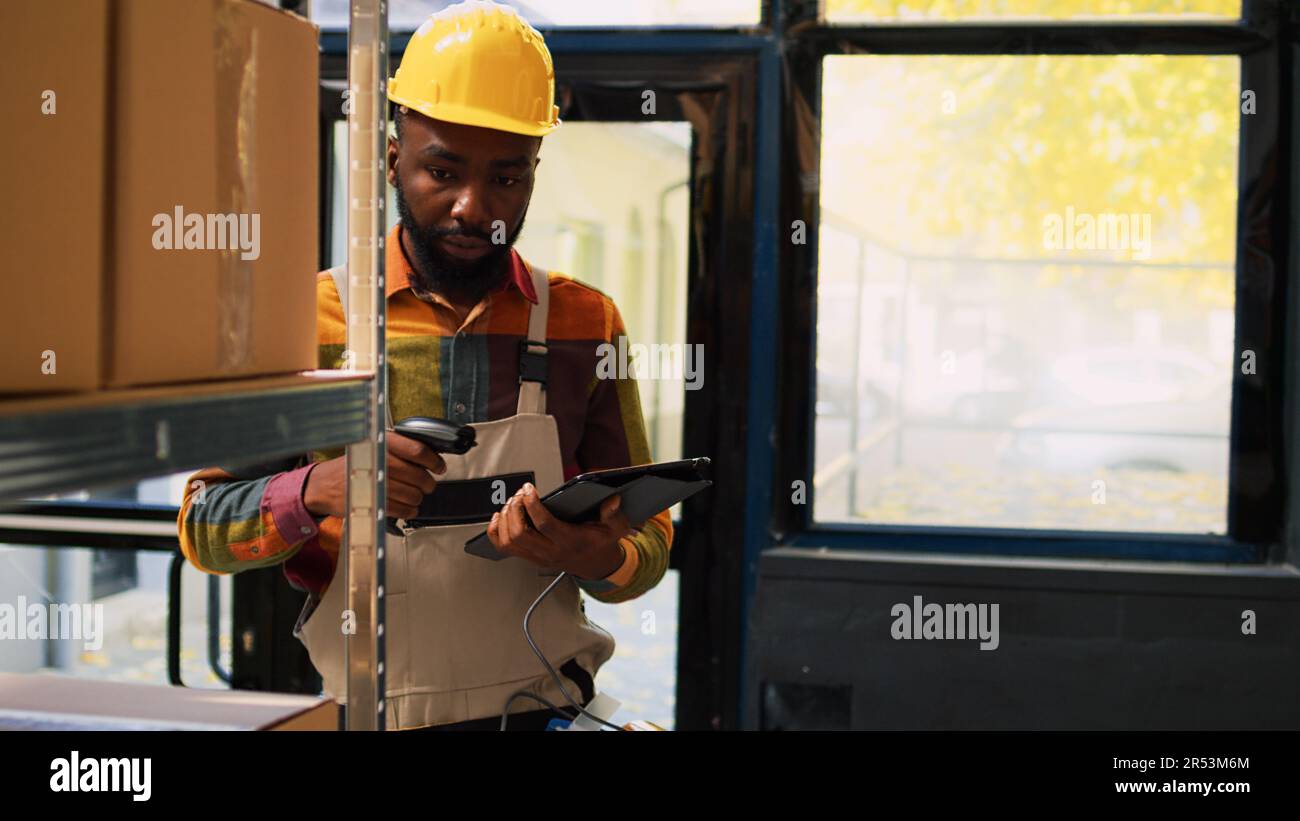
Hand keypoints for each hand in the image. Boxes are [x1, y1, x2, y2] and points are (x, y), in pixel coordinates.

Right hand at [302, 433, 446, 519]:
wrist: (323, 484)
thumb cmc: (353, 465)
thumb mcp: (373, 446)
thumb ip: (400, 449)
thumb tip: (431, 456)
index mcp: (382, 443)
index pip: (418, 450)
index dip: (434, 461)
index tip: (439, 466)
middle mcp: (379, 460)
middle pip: (418, 475)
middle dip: (428, 483)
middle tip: (428, 484)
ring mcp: (375, 482)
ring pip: (412, 494)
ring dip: (418, 498)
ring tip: (415, 496)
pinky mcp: (372, 502)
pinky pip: (402, 510)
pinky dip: (410, 511)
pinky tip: (409, 508)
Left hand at [486, 483, 637, 579]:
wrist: (596, 564)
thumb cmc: (601, 542)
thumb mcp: (614, 528)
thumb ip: (614, 514)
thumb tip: (612, 500)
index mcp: (570, 541)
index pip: (544, 524)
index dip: (532, 505)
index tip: (529, 488)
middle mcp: (551, 552)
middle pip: (520, 534)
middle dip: (514, 510)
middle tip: (519, 494)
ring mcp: (538, 557)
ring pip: (509, 542)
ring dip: (505, 519)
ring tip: (512, 502)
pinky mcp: (530, 557)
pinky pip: (505, 548)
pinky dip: (496, 532)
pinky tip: (499, 516)